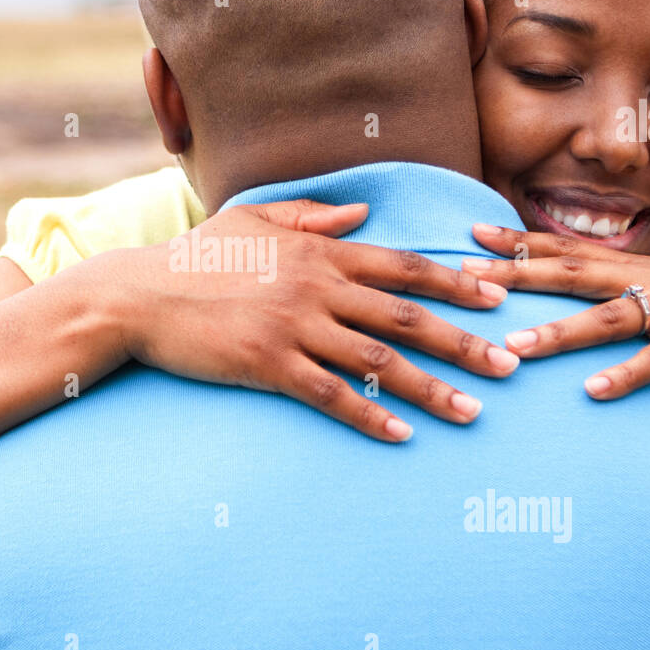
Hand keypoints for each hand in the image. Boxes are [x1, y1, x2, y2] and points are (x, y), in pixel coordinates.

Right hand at [106, 200, 520, 441]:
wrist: (138, 294)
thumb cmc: (195, 256)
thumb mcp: (254, 219)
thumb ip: (312, 216)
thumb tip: (362, 214)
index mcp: (319, 252)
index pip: (402, 265)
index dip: (455, 282)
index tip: (497, 298)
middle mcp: (315, 286)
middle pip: (406, 315)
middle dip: (464, 342)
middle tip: (511, 365)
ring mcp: (293, 326)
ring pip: (378, 359)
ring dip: (432, 388)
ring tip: (475, 410)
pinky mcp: (267, 364)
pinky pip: (330, 394)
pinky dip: (369, 415)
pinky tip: (401, 435)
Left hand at [461, 223, 649, 398]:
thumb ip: (613, 293)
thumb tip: (558, 298)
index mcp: (634, 268)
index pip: (567, 248)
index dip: (519, 240)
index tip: (470, 234)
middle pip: (573, 272)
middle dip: (518, 273)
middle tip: (468, 276)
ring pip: (608, 317)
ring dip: (558, 331)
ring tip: (513, 344)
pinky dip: (625, 374)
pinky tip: (593, 392)